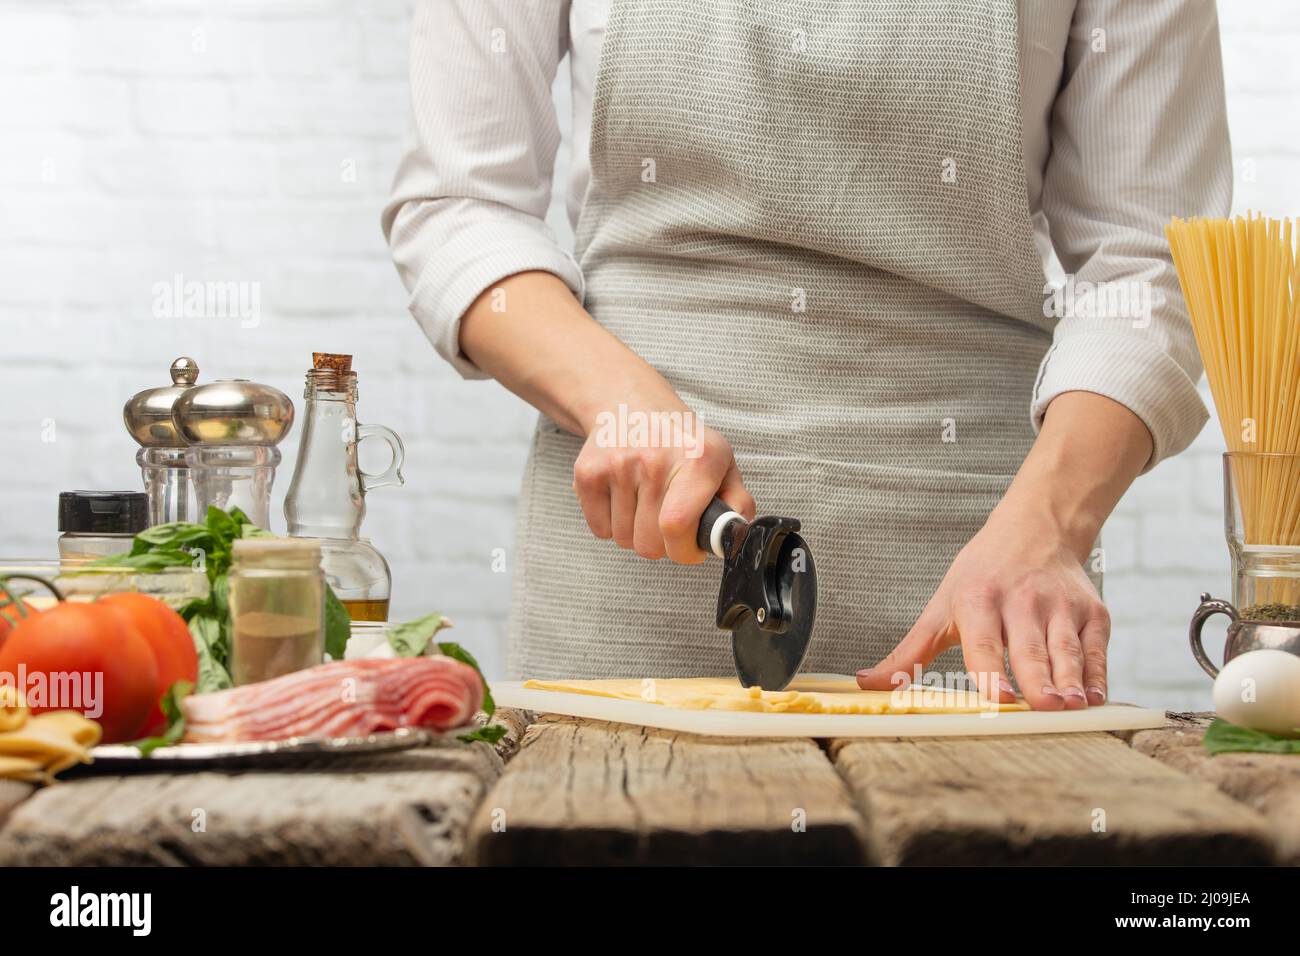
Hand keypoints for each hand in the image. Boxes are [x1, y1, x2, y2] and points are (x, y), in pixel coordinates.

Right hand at [572, 407, 753, 562]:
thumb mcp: (721, 461)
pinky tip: (622, 496)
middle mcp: (654, 459)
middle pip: (649, 544)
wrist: (632, 404)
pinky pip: (599, 529)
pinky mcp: (588, 472)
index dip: (683, 551)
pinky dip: (611, 523)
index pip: (677, 527)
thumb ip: (737, 501)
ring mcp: (617, 464)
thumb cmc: (680, 440)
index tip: (687, 546)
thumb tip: (733, 535)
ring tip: (644, 501)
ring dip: (635, 531)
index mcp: (697, 459)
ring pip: (624, 539)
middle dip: (660, 543)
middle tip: (665, 518)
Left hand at [856, 507, 1109, 710]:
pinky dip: (1098, 675)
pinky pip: (1097, 649)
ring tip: (1071, 708)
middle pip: (1030, 649)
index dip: (991, 669)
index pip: (984, 641)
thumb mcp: (941, 607)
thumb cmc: (982, 576)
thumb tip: (867, 683)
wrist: (1037, 528)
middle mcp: (1022, 601)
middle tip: (1043, 709)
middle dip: (1037, 681)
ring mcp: (1061, 606)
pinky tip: (1094, 698)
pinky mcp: (1093, 612)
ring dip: (1071, 681)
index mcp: (978, 601)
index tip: (999, 698)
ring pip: (1067, 650)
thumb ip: (909, 653)